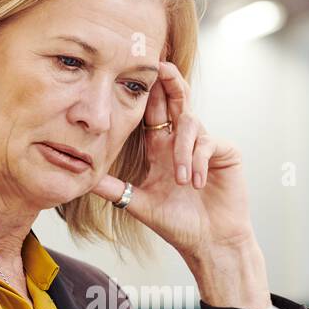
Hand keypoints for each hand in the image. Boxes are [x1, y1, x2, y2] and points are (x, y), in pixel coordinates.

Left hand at [88, 60, 268, 308]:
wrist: (208, 243)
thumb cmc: (177, 225)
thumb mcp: (138, 203)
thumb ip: (114, 188)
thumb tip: (82, 177)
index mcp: (161, 147)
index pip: (153, 111)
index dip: (146, 91)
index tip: (133, 69)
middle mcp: (183, 141)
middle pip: (177, 100)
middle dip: (170, 81)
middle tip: (161, 65)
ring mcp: (206, 145)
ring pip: (190, 124)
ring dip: (182, 150)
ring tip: (180, 179)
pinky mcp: (225, 152)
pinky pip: (208, 143)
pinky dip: (198, 161)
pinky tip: (194, 183)